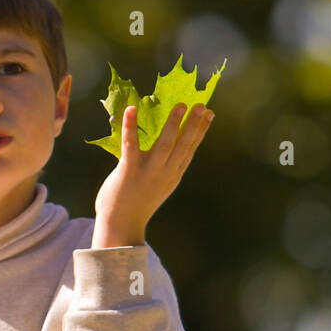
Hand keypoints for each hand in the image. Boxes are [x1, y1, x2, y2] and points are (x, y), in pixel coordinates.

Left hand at [92, 101, 214, 248]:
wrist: (120, 225)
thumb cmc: (136, 203)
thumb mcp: (159, 186)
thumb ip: (165, 168)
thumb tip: (168, 147)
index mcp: (173, 175)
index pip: (190, 149)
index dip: (201, 131)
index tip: (210, 114)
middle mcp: (165, 173)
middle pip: (183, 145)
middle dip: (194, 124)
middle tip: (202, 105)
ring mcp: (148, 172)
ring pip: (165, 144)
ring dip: (174, 124)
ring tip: (181, 106)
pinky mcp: (128, 170)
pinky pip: (131, 144)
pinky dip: (130, 125)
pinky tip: (131, 109)